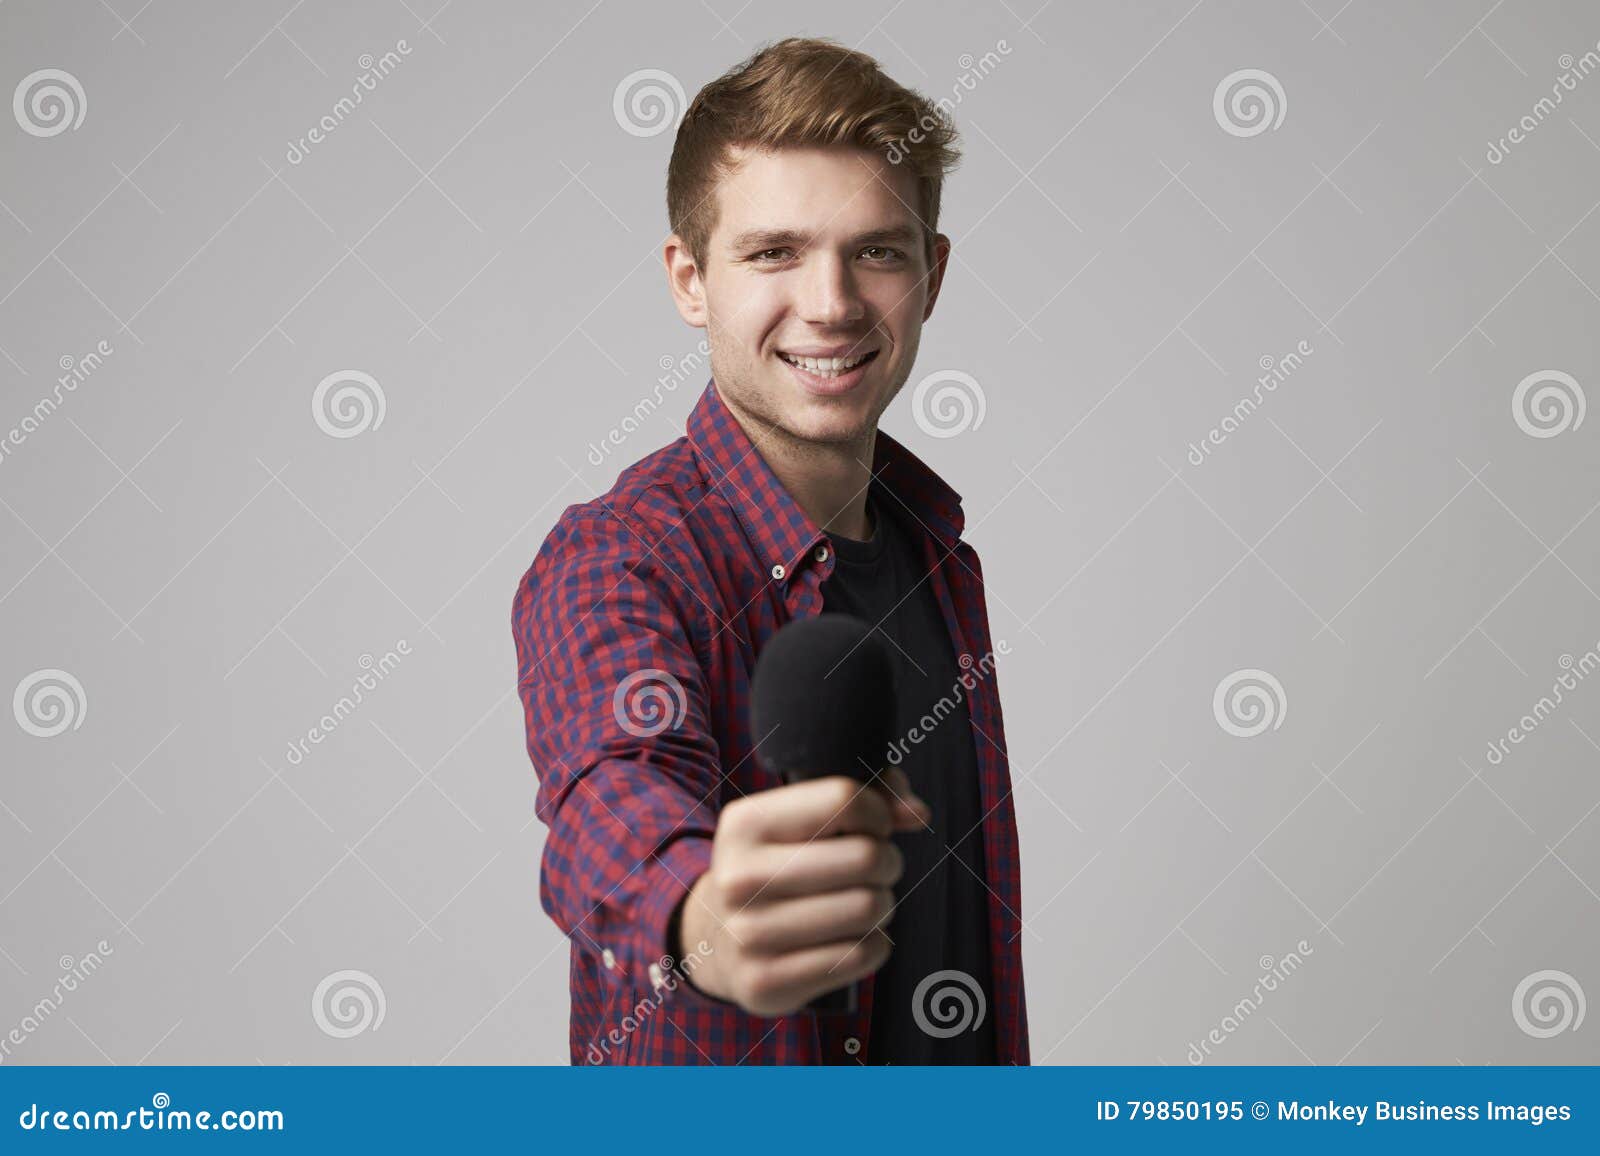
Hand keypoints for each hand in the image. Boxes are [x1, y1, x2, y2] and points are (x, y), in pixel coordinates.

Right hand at [674, 767, 929, 1015]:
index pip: (843, 799)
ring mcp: (749, 934)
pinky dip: (874, 943)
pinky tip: (850, 936)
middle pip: (866, 857)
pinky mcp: (767, 981)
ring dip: (882, 903)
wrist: (715, 937)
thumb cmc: (778, 865)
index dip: (878, 811)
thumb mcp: (801, 817)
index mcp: (744, 824)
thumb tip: (917, 813)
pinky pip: (862, 954)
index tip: (874, 826)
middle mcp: (740, 878)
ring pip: (869, 908)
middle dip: (887, 861)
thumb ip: (867, 796)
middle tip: (875, 869)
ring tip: (864, 901)